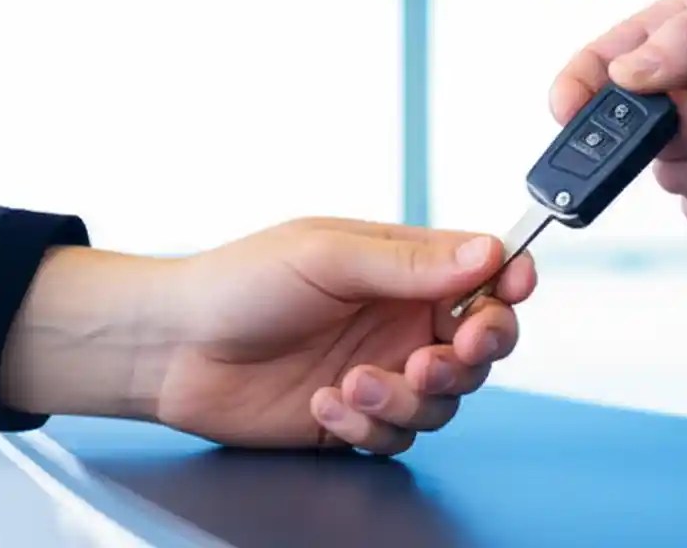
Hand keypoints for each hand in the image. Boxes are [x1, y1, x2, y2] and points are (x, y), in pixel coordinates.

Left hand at [0, 218, 534, 455]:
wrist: (172, 348)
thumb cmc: (240, 283)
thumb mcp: (328, 256)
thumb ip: (413, 262)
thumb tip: (489, 251)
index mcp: (404, 269)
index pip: (484, 273)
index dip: (510, 281)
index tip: (514, 288)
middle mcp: (402, 320)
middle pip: (481, 344)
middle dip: (470, 354)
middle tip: (434, 356)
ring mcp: (385, 370)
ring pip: (446, 399)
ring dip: (407, 397)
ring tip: (354, 382)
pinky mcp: (358, 419)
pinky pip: (399, 435)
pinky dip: (368, 424)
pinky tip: (324, 403)